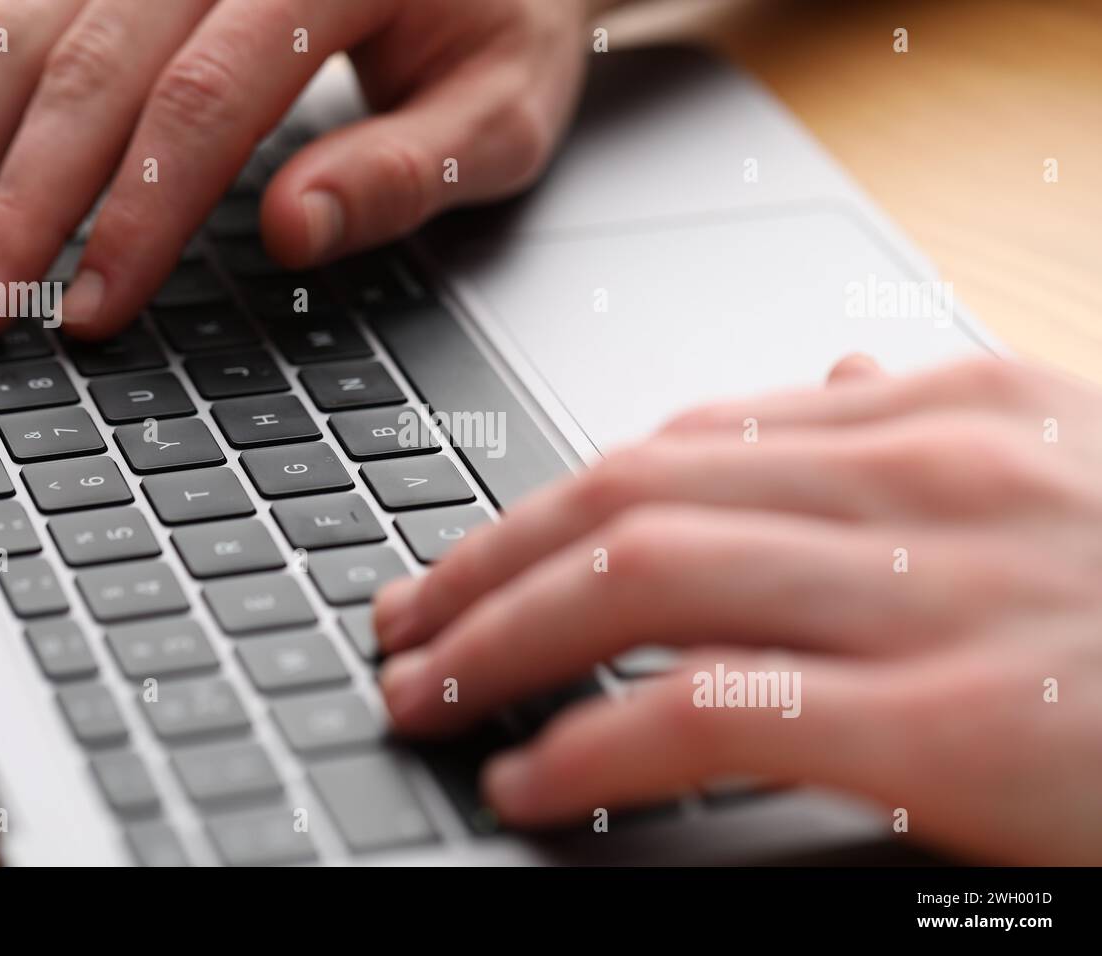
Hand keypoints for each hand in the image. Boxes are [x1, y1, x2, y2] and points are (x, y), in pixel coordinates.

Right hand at [0, 0, 598, 341]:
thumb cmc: (504, 22)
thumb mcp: (503, 108)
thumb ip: (409, 169)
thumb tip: (292, 230)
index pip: (210, 97)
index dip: (139, 211)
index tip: (90, 309)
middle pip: (94, 62)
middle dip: (17, 199)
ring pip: (34, 27)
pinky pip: (33, 6)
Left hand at [374, 355, 1101, 864]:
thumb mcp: (1050, 456)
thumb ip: (912, 418)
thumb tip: (804, 388)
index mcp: (932, 412)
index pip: (676, 440)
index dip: (542, 503)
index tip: (465, 556)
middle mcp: (917, 474)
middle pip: (630, 497)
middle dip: (489, 565)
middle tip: (404, 624)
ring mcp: (932, 589)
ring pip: (647, 578)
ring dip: (507, 642)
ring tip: (427, 694)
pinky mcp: (950, 722)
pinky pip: (719, 710)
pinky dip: (601, 740)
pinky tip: (534, 777)